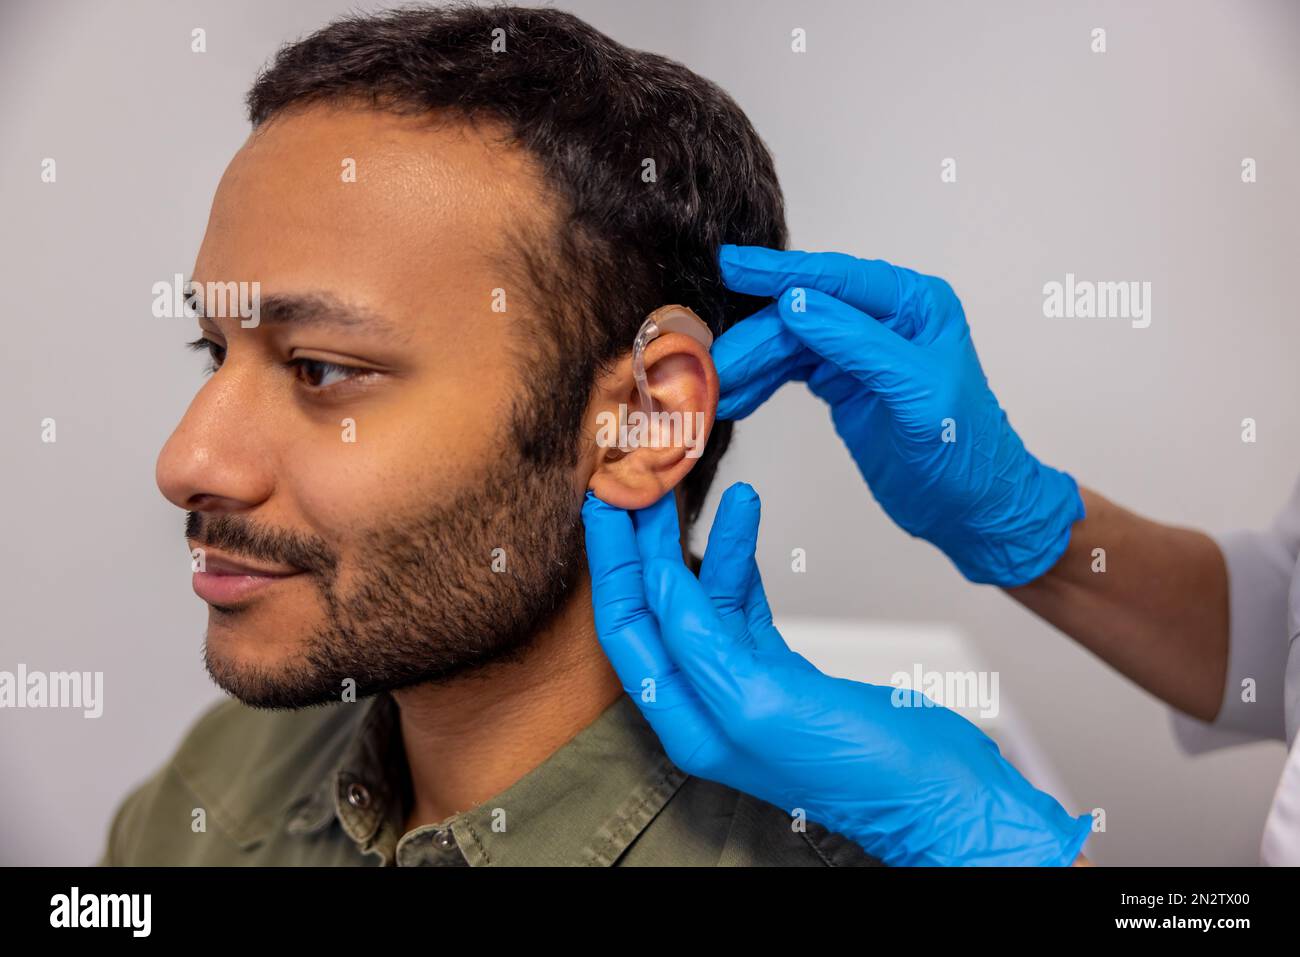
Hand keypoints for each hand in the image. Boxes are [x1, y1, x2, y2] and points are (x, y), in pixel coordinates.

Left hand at [581, 483, 1091, 865]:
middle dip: (644, 541)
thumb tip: (658, 581)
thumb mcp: (763, 703)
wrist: (939, 788)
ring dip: (697, 540)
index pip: (626, 627)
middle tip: (638, 479)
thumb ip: (702, 643)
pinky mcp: (780, 668)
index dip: (612, 561)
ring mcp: (742, 684)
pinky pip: (742, 600)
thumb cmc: (859, 769)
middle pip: (656, 606)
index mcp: (687, 721)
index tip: (605, 500)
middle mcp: (705, 703)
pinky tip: (739, 519)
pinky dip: (739, 558)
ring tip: (697, 486)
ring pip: (700, 597)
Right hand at [713, 245, 1083, 586]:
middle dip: (754, 338)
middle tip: (710, 364)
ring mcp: (859, 352)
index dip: (779, 272)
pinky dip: (759, 385)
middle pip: (802, 315)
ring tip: (711, 389)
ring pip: (789, 345)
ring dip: (749, 365)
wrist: (974, 510)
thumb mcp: (916, 393)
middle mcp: (884, 319)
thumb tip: (798, 303)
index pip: (836, 279)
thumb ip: (859, 344)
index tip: (731, 265)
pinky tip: (733, 399)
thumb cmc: (967, 453)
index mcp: (913, 304)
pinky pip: (789, 372)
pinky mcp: (841, 384)